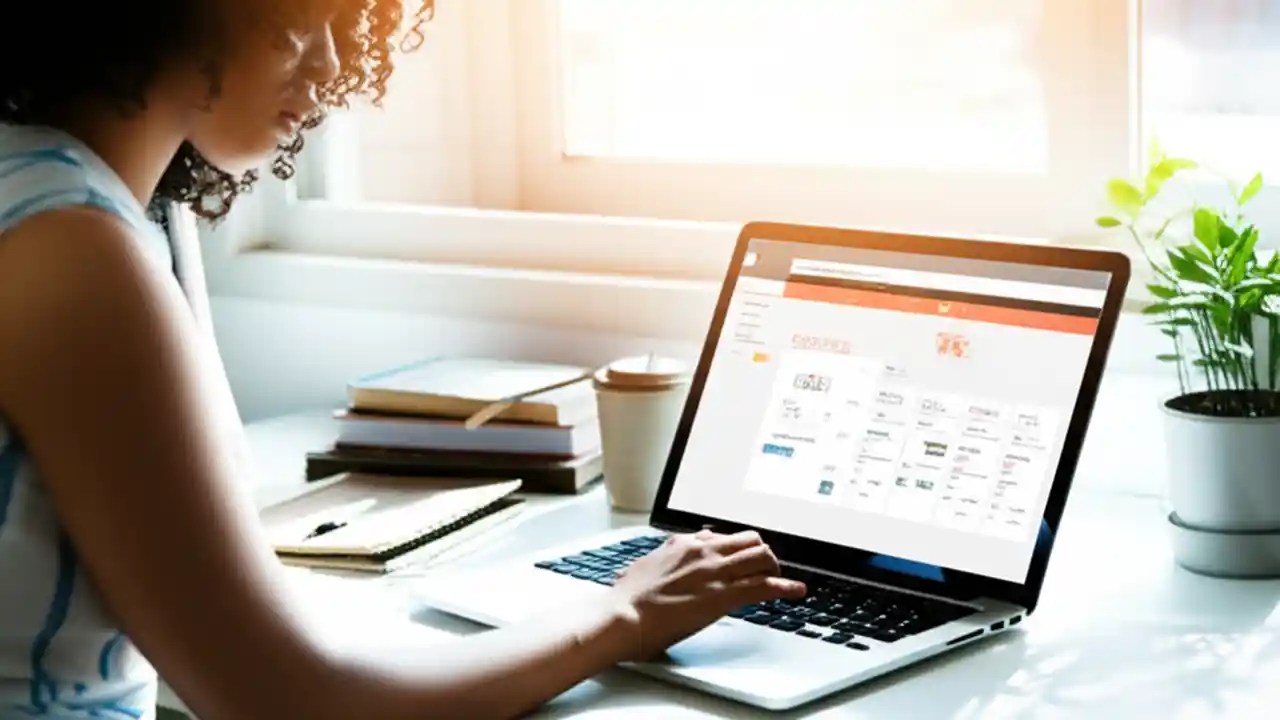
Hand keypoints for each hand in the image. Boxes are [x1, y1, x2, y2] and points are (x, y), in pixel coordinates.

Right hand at [605, 529, 805, 660]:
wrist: (623, 617)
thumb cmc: (626, 601)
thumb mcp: (642, 571)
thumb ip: (658, 565)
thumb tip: (655, 569)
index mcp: (682, 544)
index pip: (719, 536)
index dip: (734, 549)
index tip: (739, 558)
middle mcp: (702, 550)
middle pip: (748, 539)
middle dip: (760, 553)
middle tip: (764, 568)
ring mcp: (715, 571)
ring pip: (761, 556)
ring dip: (774, 567)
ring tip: (779, 578)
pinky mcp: (724, 595)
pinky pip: (765, 585)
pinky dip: (786, 586)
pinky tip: (796, 590)